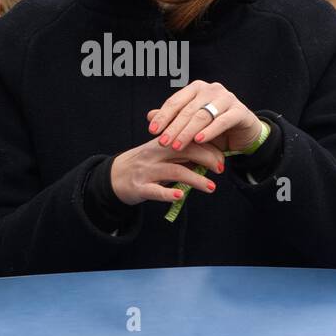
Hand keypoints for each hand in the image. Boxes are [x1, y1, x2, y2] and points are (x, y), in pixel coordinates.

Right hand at [110, 137, 225, 205]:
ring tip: (212, 187)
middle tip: (221, 169)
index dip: (208, 147)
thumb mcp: (161, 155)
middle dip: (206, 159)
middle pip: (184, 151)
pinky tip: (180, 196)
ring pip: (175, 171)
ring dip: (196, 179)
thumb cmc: (143, 166)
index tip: (222, 157)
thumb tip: (211, 157)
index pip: (188, 140)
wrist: (112, 177)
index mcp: (161, 143)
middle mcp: (154, 154)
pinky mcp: (139, 188)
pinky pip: (155, 190)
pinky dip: (168, 193)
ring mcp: (146, 171)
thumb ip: (182, 155)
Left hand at [146, 80, 262, 154]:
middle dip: (173, 128)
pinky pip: (222, 121)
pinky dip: (210, 131)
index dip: (162, 116)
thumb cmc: (214, 128)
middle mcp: (211, 89)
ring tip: (177, 145)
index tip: (152, 131)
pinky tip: (199, 140)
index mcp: (196, 88)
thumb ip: (173, 119)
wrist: (243, 134)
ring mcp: (227, 98)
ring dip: (187, 132)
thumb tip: (149, 116)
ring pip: (203, 115)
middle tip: (163, 143)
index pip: (175, 101)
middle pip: (187, 110)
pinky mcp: (240, 111)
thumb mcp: (191, 126)